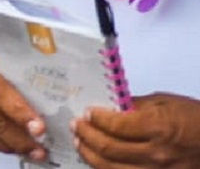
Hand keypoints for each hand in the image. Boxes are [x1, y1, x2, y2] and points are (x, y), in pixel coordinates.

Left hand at [74, 92, 199, 167]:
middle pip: (109, 149)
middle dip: (86, 136)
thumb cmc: (195, 119)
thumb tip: (109, 105)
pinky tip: (98, 160)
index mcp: (158, 128)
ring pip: (112, 168)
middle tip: (76, 126)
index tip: (87, 112)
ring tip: (80, 143)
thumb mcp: (166, 103)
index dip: (96, 118)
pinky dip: (106, 168)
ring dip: (90, 155)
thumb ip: (135, 104)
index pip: (115, 125)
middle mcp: (156, 154)